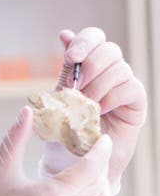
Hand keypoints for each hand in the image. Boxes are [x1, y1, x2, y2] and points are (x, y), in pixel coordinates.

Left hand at [55, 27, 145, 183]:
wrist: (76, 161)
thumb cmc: (65, 130)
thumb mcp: (59, 97)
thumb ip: (65, 69)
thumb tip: (65, 34)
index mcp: (87, 64)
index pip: (94, 37)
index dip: (84, 42)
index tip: (70, 57)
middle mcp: (108, 70)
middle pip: (109, 49)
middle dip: (89, 67)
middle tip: (75, 89)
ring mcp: (124, 84)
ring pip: (119, 68)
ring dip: (97, 87)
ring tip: (85, 107)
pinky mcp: (136, 101)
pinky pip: (129, 88)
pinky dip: (110, 99)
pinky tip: (99, 113)